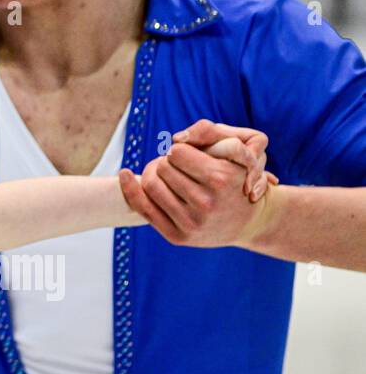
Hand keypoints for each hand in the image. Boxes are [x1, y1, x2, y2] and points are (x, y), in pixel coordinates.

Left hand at [117, 127, 280, 248]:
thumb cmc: (237, 182)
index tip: (183, 155)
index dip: (178, 151)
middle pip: (163, 168)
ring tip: (161, 173)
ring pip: (151, 185)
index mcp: (220, 179)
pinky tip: (124, 174)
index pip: (176, 153)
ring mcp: (191, 223)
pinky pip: (144, 208)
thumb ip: (210, 136)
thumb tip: (174, 139)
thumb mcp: (236, 155)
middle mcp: (205, 203)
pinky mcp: (178, 237)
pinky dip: (130, 189)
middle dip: (165, 162)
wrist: (248, 224)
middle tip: (172, 165)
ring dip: (151, 174)